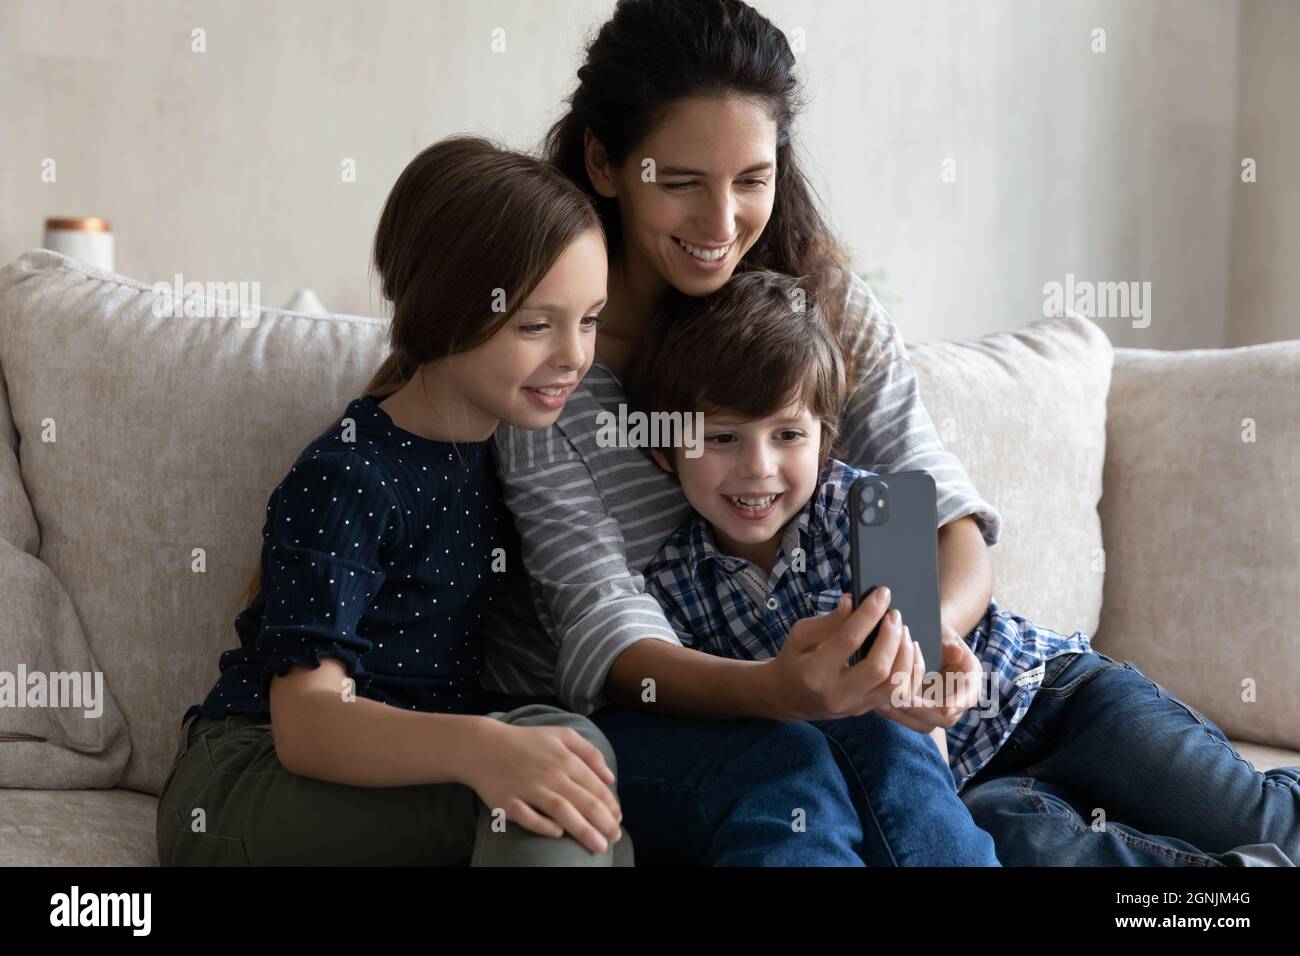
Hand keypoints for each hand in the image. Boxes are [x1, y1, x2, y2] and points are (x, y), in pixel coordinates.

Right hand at [462, 721, 623, 854]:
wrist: (483, 746)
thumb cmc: (526, 742)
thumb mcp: (561, 735)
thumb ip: (589, 752)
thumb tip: (610, 778)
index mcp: (565, 759)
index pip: (595, 787)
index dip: (610, 806)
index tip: (618, 820)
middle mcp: (550, 775)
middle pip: (584, 802)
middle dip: (604, 824)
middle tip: (614, 838)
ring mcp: (529, 789)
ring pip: (563, 811)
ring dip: (584, 831)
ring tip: (599, 846)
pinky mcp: (508, 802)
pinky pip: (528, 817)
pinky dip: (543, 826)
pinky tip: (558, 834)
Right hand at [761, 587, 920, 720]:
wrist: (787, 697)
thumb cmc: (794, 660)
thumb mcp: (800, 635)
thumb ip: (828, 620)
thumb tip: (852, 602)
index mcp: (814, 672)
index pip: (849, 640)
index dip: (869, 614)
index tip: (882, 594)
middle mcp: (836, 694)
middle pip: (877, 667)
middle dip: (891, 636)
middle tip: (893, 615)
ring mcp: (853, 706)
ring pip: (894, 685)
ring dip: (904, 654)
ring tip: (900, 630)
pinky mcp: (866, 709)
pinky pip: (897, 694)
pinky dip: (907, 670)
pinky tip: (904, 650)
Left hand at [876, 620, 981, 735]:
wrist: (924, 635)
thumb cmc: (935, 630)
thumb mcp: (942, 631)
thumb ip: (948, 642)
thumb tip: (956, 652)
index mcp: (969, 677)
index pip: (969, 696)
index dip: (958, 703)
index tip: (945, 709)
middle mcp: (957, 696)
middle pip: (946, 718)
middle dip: (924, 712)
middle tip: (905, 703)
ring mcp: (939, 706)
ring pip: (926, 723)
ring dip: (907, 716)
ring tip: (887, 704)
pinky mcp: (921, 710)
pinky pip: (911, 721)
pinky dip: (898, 715)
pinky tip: (881, 706)